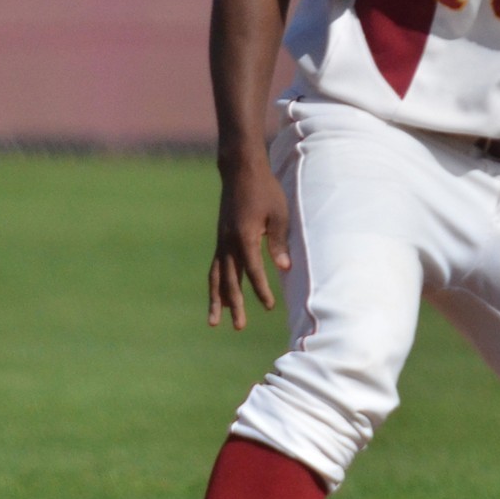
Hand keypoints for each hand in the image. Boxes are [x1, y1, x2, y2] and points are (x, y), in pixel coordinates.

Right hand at [208, 158, 291, 329]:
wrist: (240, 171)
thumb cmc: (265, 190)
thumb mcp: (279, 214)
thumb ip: (279, 242)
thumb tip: (284, 268)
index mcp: (244, 236)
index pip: (253, 270)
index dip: (261, 290)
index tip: (269, 306)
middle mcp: (228, 242)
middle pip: (230, 280)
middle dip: (235, 304)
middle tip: (239, 327)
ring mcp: (221, 241)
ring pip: (216, 277)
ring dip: (217, 301)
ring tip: (215, 322)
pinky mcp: (221, 239)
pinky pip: (216, 267)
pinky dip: (216, 285)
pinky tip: (220, 299)